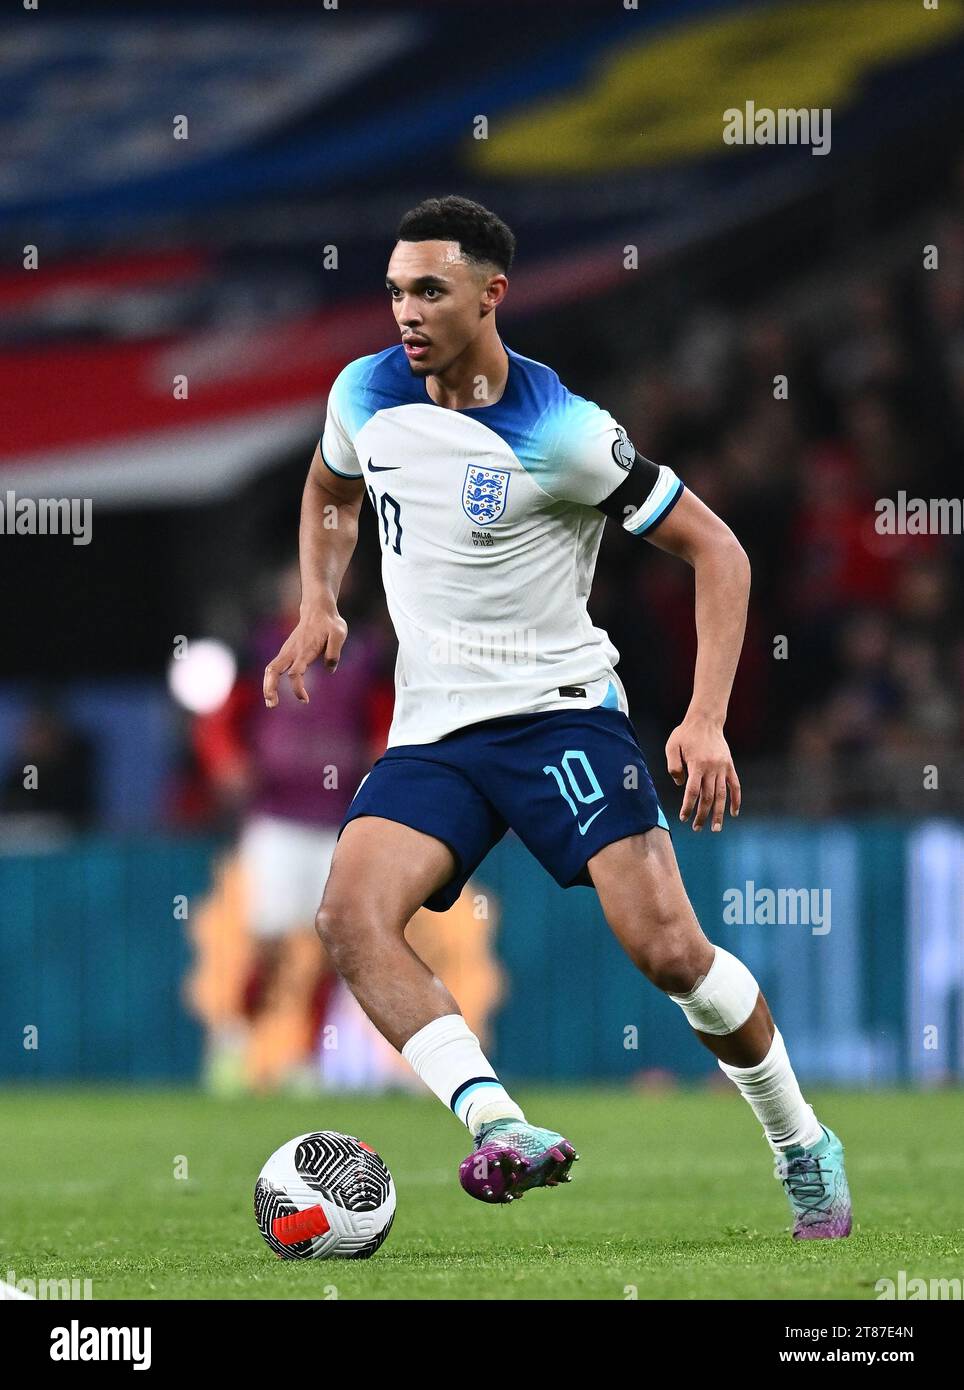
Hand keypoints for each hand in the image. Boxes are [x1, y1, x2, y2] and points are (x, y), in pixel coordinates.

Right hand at [263, 606, 347, 707]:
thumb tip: (330, 669)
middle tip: (272, 705)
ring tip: (270, 703)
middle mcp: (292, 652)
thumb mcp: (339, 633)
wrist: (317, 610)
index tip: (305, 700)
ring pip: (270, 669)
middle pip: (273, 671)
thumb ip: (334, 651)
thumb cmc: (330, 624)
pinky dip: (270, 680)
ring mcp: (286, 651)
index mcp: (304, 650)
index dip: (297, 688)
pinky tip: (272, 693)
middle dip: (270, 688)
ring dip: (267, 686)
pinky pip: (273, 667)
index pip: (295, 672)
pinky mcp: (286, 652)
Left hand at [665, 714, 740, 831]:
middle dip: (702, 815)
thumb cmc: (685, 734)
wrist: (705, 720)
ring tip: (716, 828)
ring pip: (722, 795)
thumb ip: (673, 766)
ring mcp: (722, 768)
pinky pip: (735, 786)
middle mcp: (711, 768)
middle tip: (697, 828)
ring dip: (719, 813)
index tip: (684, 818)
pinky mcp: (729, 766)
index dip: (688, 807)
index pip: (692, 792)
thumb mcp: (672, 746)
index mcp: (697, 765)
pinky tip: (734, 813)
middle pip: (708, 797)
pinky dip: (736, 800)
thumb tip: (681, 784)